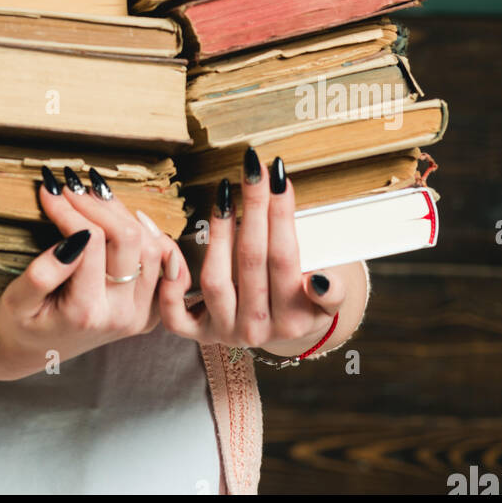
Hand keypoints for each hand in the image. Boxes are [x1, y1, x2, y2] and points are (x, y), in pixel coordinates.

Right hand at [0, 163, 181, 381]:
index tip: (50, 190)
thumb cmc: (22, 323)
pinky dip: (151, 236)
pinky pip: (163, 264)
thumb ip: (42, 274)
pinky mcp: (149, 310)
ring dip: (124, 214)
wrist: (38, 350)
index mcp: (86, 312)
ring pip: (151, 246)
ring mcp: (140, 314)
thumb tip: (72, 238)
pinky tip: (125, 218)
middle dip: (99, 204)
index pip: (91, 241)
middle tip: (73, 186)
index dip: (70, 209)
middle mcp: (121, 315)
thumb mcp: (16, 302)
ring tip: (94, 198)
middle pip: (128, 238)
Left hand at [157, 147, 352, 356]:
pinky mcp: (196, 333)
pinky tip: (173, 248)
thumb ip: (332, 293)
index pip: (285, 259)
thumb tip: (319, 281)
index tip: (279, 177)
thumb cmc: (301, 302)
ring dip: (219, 232)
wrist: (278, 333)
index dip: (281, 215)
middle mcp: (257, 330)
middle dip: (254, 208)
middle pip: (251, 260)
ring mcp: (224, 331)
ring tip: (227, 193)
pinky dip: (169, 286)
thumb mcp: (326, 302)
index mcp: (294, 320)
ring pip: (215, 279)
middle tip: (253, 169)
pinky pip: (174, 315)